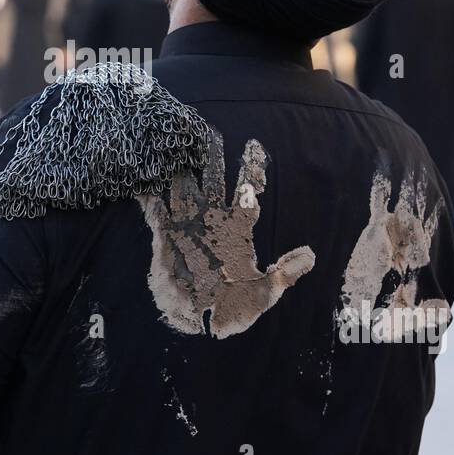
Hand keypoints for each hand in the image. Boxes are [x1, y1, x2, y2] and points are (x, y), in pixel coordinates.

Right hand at [139, 131, 314, 338]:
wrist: (203, 326)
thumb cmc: (236, 309)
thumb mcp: (264, 293)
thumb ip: (284, 274)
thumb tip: (310, 255)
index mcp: (237, 230)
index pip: (245, 193)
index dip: (250, 169)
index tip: (254, 143)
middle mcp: (212, 222)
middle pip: (212, 180)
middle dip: (211, 155)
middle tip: (210, 129)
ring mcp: (187, 228)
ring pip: (183, 188)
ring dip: (180, 167)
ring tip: (176, 142)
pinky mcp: (165, 241)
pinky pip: (155, 213)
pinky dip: (148, 196)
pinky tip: (143, 180)